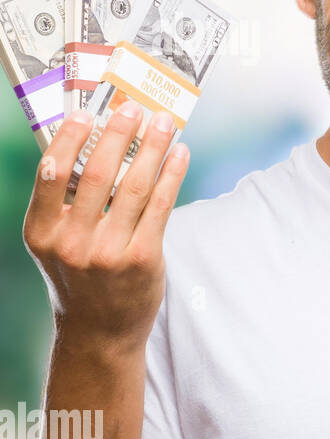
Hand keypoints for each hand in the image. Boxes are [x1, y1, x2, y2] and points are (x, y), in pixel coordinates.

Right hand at [22, 104, 189, 357]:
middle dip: (119, 134)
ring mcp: (108, 251)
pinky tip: (179, 155)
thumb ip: (66, 204)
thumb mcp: (57, 243)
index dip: (70, 138)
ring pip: (135, 185)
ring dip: (153, 148)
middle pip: (98, 173)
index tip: (86, 112)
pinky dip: (172, 175)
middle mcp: (72, 241)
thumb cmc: (80, 277)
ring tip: (164, 123)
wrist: (100, 330)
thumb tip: (95, 145)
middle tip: (134, 108)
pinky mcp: (142, 258)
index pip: (51, 173)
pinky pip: (161, 205)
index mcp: (41, 232)